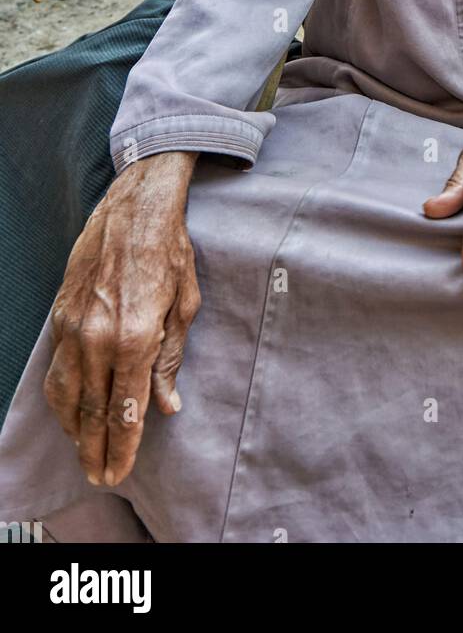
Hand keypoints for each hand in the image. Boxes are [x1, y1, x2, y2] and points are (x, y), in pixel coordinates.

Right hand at [43, 150, 199, 487]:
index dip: (123, 446)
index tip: (119, 472)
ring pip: (66, 395)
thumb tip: (166, 405)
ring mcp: (74, 326)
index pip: (125, 409)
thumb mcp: (184, 304)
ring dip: (74, 429)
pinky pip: (56, 368)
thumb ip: (171, 359)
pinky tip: (69, 410)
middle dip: (95, 449)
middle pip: (92, 411)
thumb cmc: (169, 251)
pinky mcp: (61, 314)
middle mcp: (98, 337)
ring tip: (85, 451)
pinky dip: (61, 397)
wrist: (135, 206)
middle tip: (99, 477)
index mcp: (135, 336)